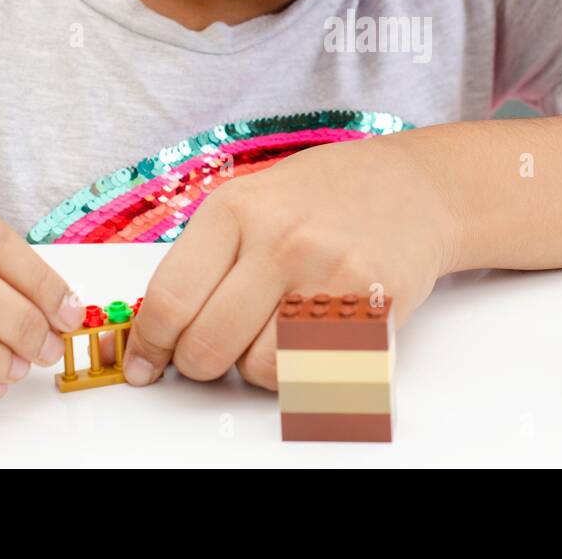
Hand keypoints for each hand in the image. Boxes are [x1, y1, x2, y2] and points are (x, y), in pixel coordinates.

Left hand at [121, 131, 456, 388]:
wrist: (416, 187)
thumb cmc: (325, 197)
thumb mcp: (252, 200)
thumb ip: (206, 257)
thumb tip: (156, 328)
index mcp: (238, 208)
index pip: (170, 299)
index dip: (150, 345)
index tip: (146, 363)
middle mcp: (283, 239)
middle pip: (207, 346)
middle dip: (198, 363)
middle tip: (209, 354)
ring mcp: (330, 275)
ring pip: (259, 370)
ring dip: (257, 367)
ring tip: (274, 332)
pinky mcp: (373, 310)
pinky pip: (315, 373)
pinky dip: (304, 371)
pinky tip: (311, 338)